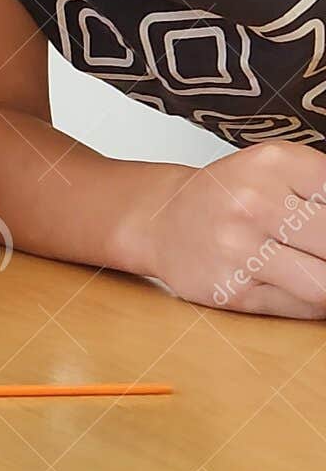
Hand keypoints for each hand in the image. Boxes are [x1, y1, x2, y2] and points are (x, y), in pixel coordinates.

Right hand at [137, 142, 325, 317]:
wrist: (161, 219)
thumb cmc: (230, 194)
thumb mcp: (279, 168)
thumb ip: (324, 188)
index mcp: (275, 164)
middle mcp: (253, 203)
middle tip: (324, 252)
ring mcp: (238, 249)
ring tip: (317, 268)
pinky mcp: (230, 290)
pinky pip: (299, 307)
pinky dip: (313, 301)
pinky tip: (300, 282)